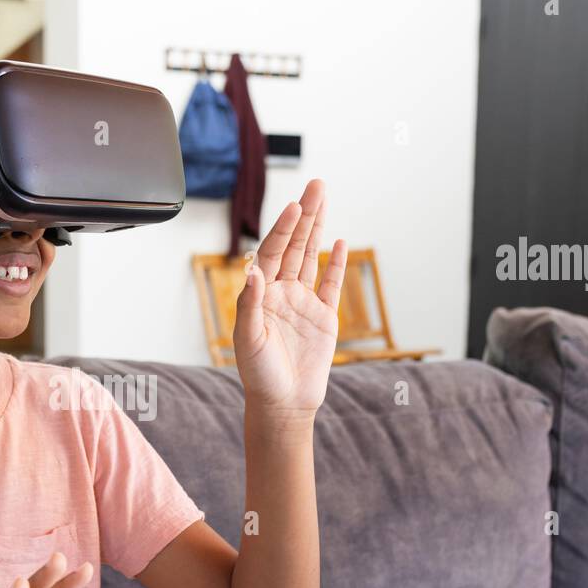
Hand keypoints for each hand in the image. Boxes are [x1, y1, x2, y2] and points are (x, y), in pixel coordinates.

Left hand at [233, 179, 347, 417]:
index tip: (294, 206)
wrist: (283, 404)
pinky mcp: (324, 318)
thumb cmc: (259, 375)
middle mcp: (282, 293)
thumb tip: (253, 271)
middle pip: (295, 246)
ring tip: (324, 199)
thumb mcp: (248, 340)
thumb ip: (249, 304)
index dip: (283, 229)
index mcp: (261, 295)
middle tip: (316, 184)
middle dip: (305, 215)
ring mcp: (304, 303)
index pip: (273, 253)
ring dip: (318, 228)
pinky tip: (339, 241)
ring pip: (312, 257)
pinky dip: (336, 263)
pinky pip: (330, 284)